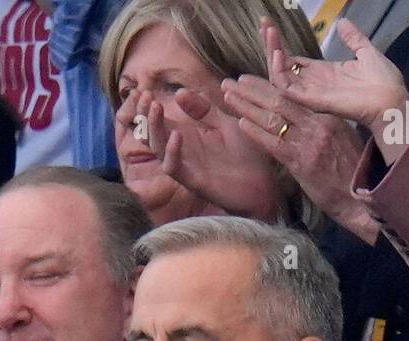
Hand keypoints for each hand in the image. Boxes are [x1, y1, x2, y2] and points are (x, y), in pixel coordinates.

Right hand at [140, 87, 283, 220]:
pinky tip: (177, 135)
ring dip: (154, 129)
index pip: (160, 120)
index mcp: (187, 136)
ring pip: (158, 149)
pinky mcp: (193, 181)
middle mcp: (182, 152)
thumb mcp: (225, 123)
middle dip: (145, 114)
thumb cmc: (246, 153)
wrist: (264, 183)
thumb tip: (180, 92)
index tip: (144, 88)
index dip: (148, 105)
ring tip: (156, 108)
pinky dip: (172, 152)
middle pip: (152, 133)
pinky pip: (174, 169)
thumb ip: (203, 109)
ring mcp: (186, 166)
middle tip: (144, 95)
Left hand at [223, 77, 365, 229]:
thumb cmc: (352, 172)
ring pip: (273, 116)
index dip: (269, 86)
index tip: (251, 80)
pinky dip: (256, 132)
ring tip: (228, 94)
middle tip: (231, 81)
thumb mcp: (343, 139)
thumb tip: (306, 121)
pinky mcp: (301, 162)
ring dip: (247, 104)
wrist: (360, 198)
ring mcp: (308, 142)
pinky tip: (240, 122)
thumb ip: (323, 127)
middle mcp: (317, 123)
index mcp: (327, 116)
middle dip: (253, 88)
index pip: (293, 96)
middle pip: (280, 99)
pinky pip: (274, 144)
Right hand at [256, 17, 407, 129]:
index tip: (271, 25)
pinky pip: (289, 89)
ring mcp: (312, 94)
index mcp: (324, 73)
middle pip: (283, 65)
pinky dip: (280, 72)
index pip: (294, 60)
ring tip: (269, 33)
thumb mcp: (366, 52)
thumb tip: (343, 22)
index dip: (281, 44)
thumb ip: (353, 38)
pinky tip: (277, 54)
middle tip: (263, 23)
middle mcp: (314, 84)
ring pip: (281, 76)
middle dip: (271, 45)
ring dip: (272, 54)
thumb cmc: (383, 82)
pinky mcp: (313, 101)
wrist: (392, 100)